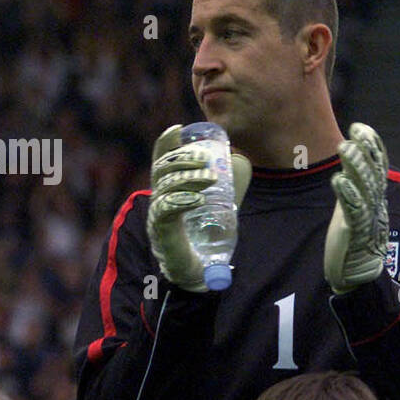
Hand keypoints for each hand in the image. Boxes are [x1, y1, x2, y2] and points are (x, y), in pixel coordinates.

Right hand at [146, 125, 251, 292]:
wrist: (199, 270)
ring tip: (211, 179)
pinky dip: (182, 201)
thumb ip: (226, 184)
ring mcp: (157, 215)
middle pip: (162, 170)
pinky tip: (198, 199)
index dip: (166, 143)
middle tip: (205, 160)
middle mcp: (158, 199)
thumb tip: (242, 160)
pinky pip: (166, 211)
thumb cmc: (204, 235)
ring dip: (189, 178)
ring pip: (165, 188)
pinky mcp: (162, 232)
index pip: (161, 160)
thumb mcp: (217, 203)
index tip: (178, 129)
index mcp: (169, 189)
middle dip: (183, 160)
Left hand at [324, 123, 389, 293]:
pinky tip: (340, 179)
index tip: (359, 127)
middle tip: (354, 131)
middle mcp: (375, 204)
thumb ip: (355, 184)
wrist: (358, 273)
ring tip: (345, 147)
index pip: (378, 165)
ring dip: (355, 166)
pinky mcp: (356, 233)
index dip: (372, 145)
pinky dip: (348, 194)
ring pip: (365, 187)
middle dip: (365, 150)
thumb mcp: (356, 206)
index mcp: (375, 196)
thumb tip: (350, 158)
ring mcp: (367, 218)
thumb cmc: (354, 238)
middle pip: (373, 172)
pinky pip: (355, 211)